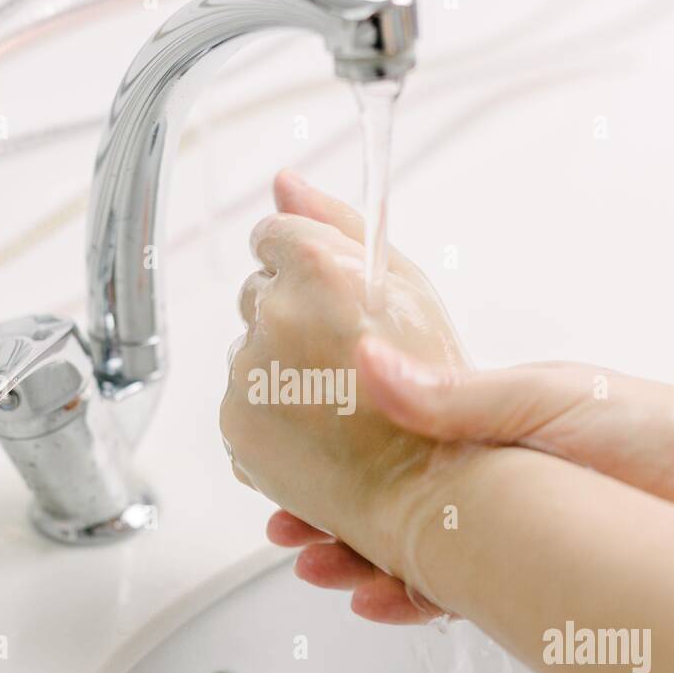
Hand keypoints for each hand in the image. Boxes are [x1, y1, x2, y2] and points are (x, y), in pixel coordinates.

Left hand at [219, 169, 467, 589]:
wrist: (430, 492)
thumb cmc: (438, 394)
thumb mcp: (406, 287)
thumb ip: (339, 224)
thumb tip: (284, 181)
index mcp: (321, 269)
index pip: (273, 235)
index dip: (305, 262)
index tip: (329, 293)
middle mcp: (276, 316)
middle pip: (259, 292)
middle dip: (293, 315)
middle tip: (345, 358)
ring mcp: (249, 375)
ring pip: (249, 350)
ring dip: (279, 367)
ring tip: (336, 402)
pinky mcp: (235, 424)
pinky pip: (241, 400)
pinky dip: (269, 412)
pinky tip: (317, 429)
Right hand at [267, 338, 673, 625]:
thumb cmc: (655, 427)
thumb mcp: (542, 393)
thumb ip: (451, 393)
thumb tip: (370, 364)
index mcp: (478, 427)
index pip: (383, 438)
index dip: (328, 450)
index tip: (285, 457)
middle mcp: (482, 481)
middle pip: (382, 501)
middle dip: (325, 517)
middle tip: (285, 531)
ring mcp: (500, 530)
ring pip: (407, 550)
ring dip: (356, 562)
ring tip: (320, 567)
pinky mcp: (523, 576)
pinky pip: (451, 591)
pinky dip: (409, 598)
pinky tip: (379, 599)